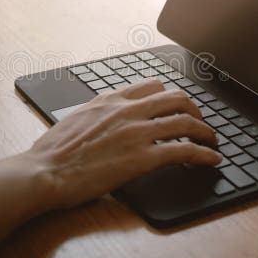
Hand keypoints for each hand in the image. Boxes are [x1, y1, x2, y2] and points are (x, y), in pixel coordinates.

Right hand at [20, 80, 221, 210]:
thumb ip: (96, 116)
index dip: (171, 95)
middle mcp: (127, 110)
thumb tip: (101, 122)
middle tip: (200, 122)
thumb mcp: (75, 121)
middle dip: (194, 109)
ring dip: (206, 131)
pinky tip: (212, 159)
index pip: (151, 86)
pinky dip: (204, 154)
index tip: (178, 105)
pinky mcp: (143, 158)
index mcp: (110, 100)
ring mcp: (136, 133)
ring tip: (212, 141)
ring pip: (186, 121)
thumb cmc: (51, 154)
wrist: (45, 172)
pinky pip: (184, 151)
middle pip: (175, 98)